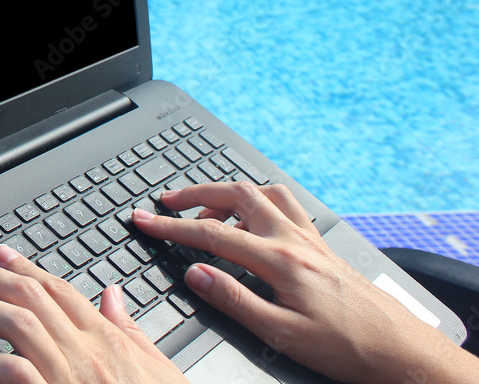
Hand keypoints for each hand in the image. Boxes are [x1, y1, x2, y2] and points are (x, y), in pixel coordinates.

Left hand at [0, 247, 186, 383]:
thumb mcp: (157, 370)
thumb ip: (130, 331)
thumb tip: (112, 296)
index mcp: (107, 341)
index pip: (59, 290)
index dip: (26, 267)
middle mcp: (85, 353)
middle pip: (31, 297)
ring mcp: (67, 377)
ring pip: (18, 324)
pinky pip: (14, 372)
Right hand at [135, 181, 471, 382]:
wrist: (398, 349)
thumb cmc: (344, 347)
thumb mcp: (281, 334)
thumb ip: (234, 300)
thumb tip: (195, 273)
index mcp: (278, 261)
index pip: (211, 234)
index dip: (170, 226)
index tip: (143, 220)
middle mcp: (293, 239)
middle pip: (234, 195)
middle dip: (194, 193)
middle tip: (166, 201)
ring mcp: (309, 237)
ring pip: (262, 192)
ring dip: (227, 192)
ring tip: (206, 207)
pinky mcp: (321, 243)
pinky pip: (286, 203)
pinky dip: (260, 197)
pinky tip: (254, 214)